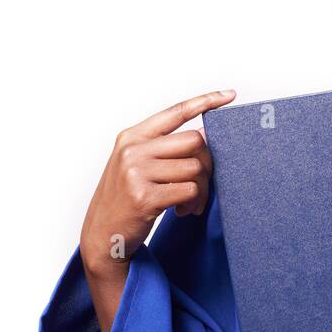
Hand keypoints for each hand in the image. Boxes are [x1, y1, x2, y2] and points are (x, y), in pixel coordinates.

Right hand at [79, 89, 234, 331]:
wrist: (102, 235)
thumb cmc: (124, 199)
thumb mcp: (134, 165)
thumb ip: (162, 149)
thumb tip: (204, 137)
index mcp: (132, 136)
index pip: (175, 112)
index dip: (205, 102)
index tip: (229, 95)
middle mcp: (133, 150)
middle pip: (194, 141)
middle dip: (206, 163)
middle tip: (200, 183)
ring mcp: (136, 172)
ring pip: (194, 168)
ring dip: (200, 189)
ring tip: (187, 203)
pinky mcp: (144, 197)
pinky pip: (190, 191)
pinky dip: (193, 203)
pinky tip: (181, 211)